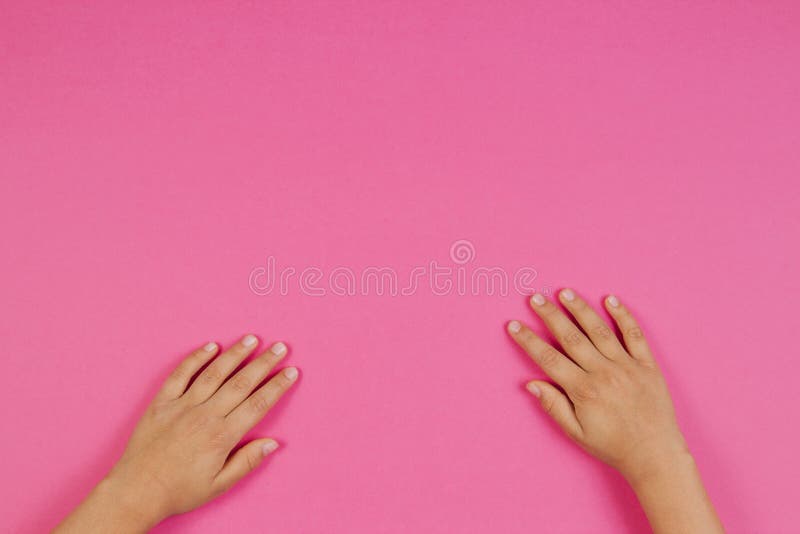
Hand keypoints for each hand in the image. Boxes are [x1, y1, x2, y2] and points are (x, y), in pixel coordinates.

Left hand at [56, 334, 298, 532]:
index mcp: (222, 436)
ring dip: (235, 354)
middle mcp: (205, 415)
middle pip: (241, 382)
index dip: (277, 386)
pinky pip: (181, 374)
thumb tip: (272, 443)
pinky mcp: (162, 402)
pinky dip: (196, 358)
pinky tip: (210, 346)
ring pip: (214, 373)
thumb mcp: (219, 485)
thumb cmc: (178, 491)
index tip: (291, 372)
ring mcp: (182, 406)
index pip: (257, 404)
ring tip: (252, 339)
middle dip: (264, 363)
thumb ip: (247, 462)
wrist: (137, 491)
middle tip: (280, 347)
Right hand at [507, 290, 684, 480]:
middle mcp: (604, 373)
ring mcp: (627, 366)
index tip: (514, 325)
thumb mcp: (576, 433)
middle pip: (571, 337)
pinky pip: (634, 335)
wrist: (655, 455)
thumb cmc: (613, 446)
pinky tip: (610, 300)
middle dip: (550, 315)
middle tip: (535, 297)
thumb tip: (530, 384)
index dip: (529, 340)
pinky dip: (623, 316)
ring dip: (580, 309)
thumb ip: (553, 406)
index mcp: (584, 390)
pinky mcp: (647, 365)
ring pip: (599, 330)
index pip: (549, 359)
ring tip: (564, 292)